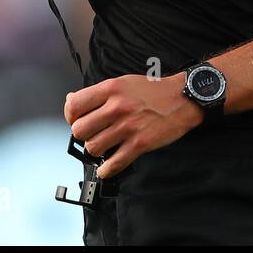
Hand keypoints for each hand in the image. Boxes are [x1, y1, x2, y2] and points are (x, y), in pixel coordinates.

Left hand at [63, 72, 204, 178]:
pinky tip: (106, 168)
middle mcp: (116, 107)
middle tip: (91, 134)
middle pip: (79, 130)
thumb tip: (73, 100)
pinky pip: (114, 163)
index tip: (76, 120)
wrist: (182, 98)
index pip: (74, 105)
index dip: (71, 116)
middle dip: (83, 135)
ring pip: (93, 148)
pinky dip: (106, 170)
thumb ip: (99, 92)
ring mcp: (128, 127)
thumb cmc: (154, 91)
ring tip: (103, 146)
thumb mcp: (123, 82)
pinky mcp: (139, 144)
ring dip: (95, 151)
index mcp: (111, 89)